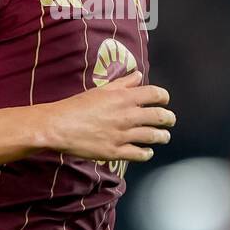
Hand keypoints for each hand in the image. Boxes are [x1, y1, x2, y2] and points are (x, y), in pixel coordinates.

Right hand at [41, 70, 174, 162]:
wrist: (58, 126)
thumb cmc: (76, 106)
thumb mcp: (101, 90)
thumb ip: (122, 83)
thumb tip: (138, 76)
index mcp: (124, 98)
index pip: (154, 94)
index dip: (163, 97)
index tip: (165, 100)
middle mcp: (127, 116)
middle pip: (159, 116)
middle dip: (168, 118)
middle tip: (170, 120)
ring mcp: (122, 135)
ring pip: (152, 136)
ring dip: (162, 136)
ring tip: (164, 137)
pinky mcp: (115, 152)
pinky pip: (138, 153)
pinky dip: (146, 153)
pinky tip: (148, 151)